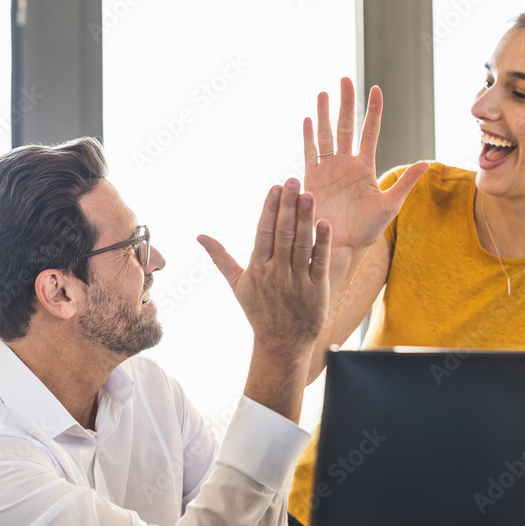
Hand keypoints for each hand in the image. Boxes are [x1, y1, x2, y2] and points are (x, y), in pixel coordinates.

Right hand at [198, 178, 330, 354]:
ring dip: (305, 219)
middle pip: (283, 234)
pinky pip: (320, 263)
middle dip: (288, 206)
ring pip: (302, 245)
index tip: (275, 188)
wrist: (281, 344)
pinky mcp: (317, 291)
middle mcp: (276, 273)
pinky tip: (325, 223)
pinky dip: (323, 244)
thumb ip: (220, 257)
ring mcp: (297, 282)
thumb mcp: (237, 285)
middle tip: (293, 181)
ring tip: (309, 195)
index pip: (263, 233)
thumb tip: (199, 236)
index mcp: (257, 269)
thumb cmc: (259, 312)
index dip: (270, 209)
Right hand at [304, 77, 428, 250]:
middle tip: (344, 80)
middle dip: (345, 103)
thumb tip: (427, 163)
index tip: (376, 89)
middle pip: (345, 127)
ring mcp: (328, 170)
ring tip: (324, 93)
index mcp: (365, 167)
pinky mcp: (312, 179)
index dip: (373, 111)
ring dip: (325, 114)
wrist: (341, 246)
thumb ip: (405, 182)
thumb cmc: (367, 230)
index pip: (370, 132)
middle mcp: (346, 164)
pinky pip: (309, 153)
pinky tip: (307, 120)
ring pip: (326, 135)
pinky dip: (308, 137)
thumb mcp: (390, 205)